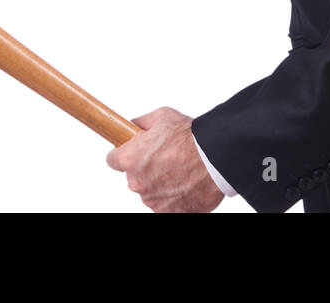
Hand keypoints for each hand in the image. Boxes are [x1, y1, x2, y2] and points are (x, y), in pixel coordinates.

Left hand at [105, 107, 224, 212]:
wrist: (216, 158)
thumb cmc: (191, 138)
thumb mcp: (161, 117)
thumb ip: (141, 123)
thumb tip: (133, 126)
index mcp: (130, 159)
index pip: (112, 160)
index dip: (123, 154)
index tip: (133, 152)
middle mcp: (138, 183)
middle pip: (133, 177)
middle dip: (145, 169)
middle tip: (165, 158)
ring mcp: (153, 201)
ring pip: (150, 192)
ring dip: (160, 184)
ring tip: (180, 171)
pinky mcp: (170, 212)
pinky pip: (166, 205)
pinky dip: (174, 197)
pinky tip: (186, 183)